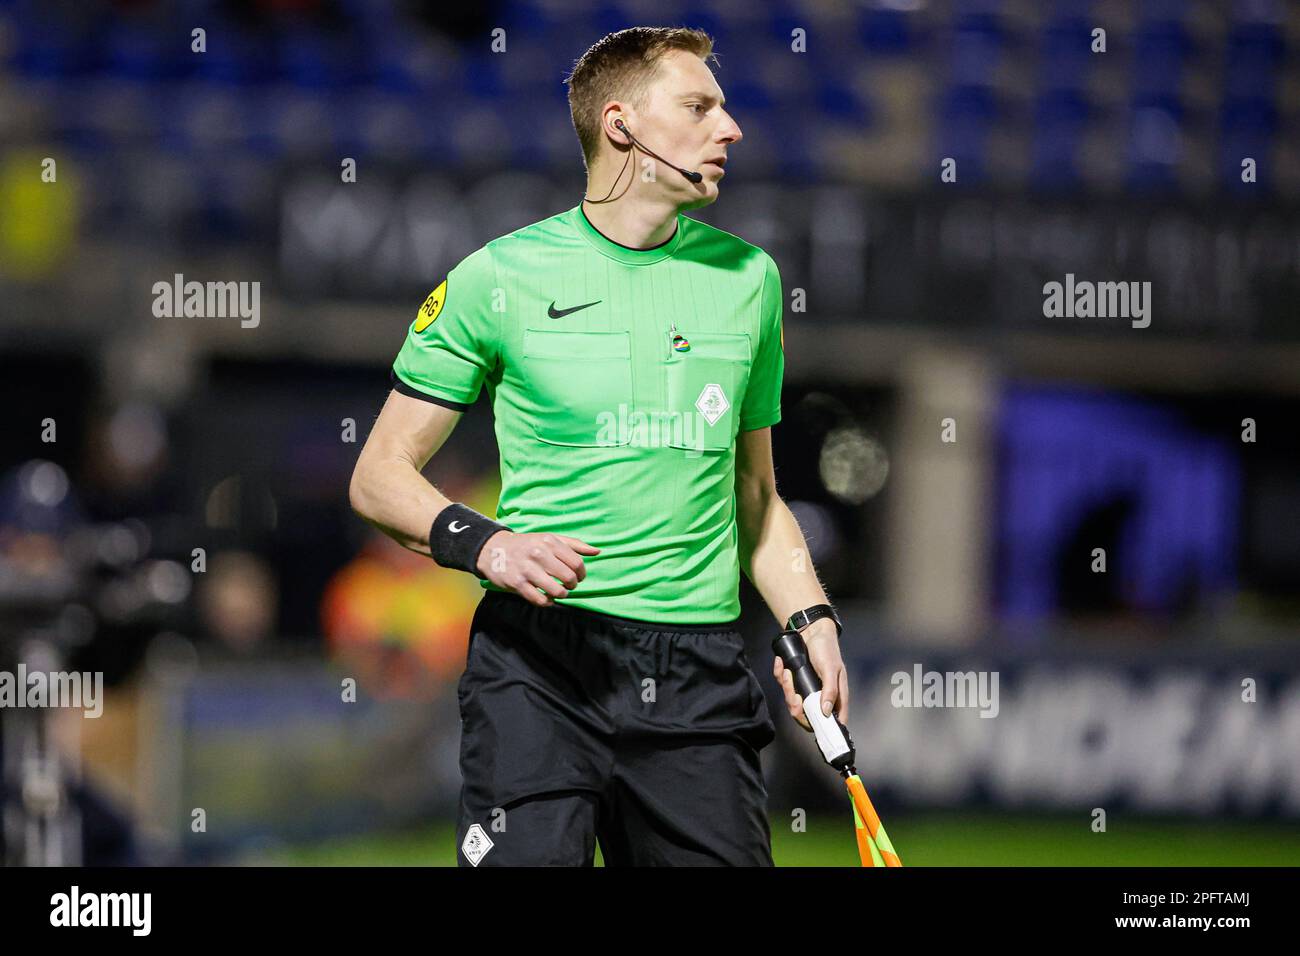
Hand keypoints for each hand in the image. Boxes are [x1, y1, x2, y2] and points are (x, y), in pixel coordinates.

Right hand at [475, 531, 599, 606]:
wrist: (494, 549)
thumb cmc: (528, 544)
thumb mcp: (550, 538)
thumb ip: (574, 545)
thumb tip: (598, 551)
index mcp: (549, 541)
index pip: (577, 562)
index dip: (582, 574)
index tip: (578, 577)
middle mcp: (539, 554)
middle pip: (569, 578)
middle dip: (572, 585)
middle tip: (568, 585)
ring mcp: (527, 569)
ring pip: (557, 591)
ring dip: (561, 595)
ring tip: (558, 592)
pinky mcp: (517, 584)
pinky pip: (541, 600)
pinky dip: (548, 602)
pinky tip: (547, 597)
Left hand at [772, 618, 848, 731]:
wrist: (812, 631)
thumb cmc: (827, 649)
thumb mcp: (831, 668)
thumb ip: (830, 690)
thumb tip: (826, 712)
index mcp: (835, 696)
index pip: (830, 721)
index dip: (820, 726)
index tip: (807, 719)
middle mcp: (821, 696)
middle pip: (806, 714)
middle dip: (795, 705)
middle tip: (793, 693)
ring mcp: (807, 689)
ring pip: (792, 701)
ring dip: (786, 688)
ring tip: (787, 672)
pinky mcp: (795, 681)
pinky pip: (784, 686)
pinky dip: (780, 675)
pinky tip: (781, 664)